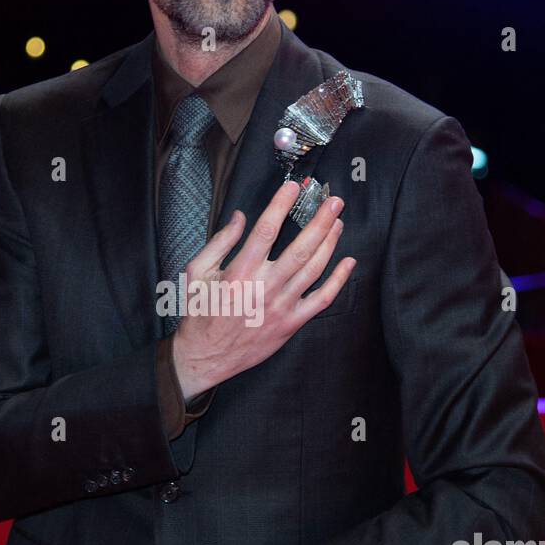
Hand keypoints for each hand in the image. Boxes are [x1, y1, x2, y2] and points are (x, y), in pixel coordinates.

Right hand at [171, 179, 355, 398]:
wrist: (205, 356)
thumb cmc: (200, 313)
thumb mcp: (197, 271)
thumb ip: (220, 242)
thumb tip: (239, 217)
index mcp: (239, 272)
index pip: (266, 230)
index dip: (281, 205)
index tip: (293, 187)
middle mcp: (264, 288)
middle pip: (300, 248)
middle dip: (320, 221)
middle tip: (334, 202)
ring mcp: (281, 307)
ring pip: (314, 270)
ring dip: (330, 243)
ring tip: (338, 223)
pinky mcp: (290, 324)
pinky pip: (321, 300)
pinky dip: (338, 281)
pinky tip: (348, 263)